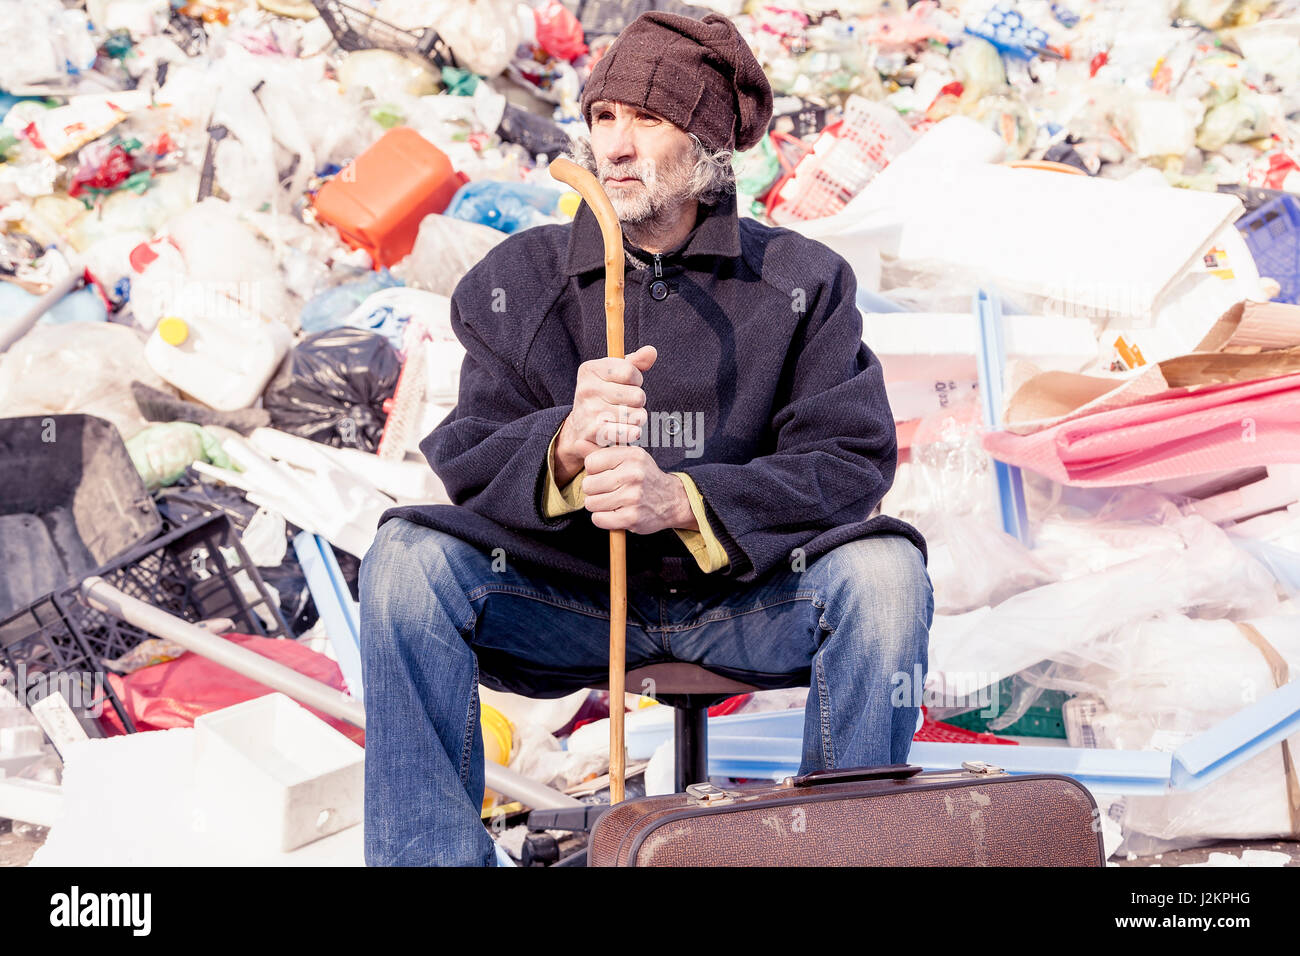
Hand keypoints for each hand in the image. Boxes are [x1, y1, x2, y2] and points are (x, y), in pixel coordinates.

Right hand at [553, 345, 656, 485]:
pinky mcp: (595, 432)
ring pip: (636, 415)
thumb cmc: (601, 396)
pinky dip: (632, 432)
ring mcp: (590, 411)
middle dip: (638, 402)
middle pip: (637, 395)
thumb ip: (635, 362)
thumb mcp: (614, 375)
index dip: (636, 380)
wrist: (578, 427)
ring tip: (626, 417)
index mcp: (591, 369)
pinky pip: (627, 432)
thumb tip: (651, 351)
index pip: (630, 371)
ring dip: (637, 418)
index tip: (629, 385)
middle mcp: (587, 389)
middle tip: (628, 404)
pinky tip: (627, 430)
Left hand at [581, 445, 695, 534]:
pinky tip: (614, 512)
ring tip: (612, 501)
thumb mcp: (628, 457)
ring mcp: (632, 497)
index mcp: (631, 455)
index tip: (605, 474)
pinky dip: (602, 518)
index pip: (591, 462)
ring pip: (591, 503)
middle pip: (588, 484)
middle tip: (608, 490)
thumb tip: (578, 443)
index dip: (593, 471)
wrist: (672, 500)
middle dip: (593, 490)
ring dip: (597, 505)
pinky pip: (598, 519)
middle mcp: (633, 474)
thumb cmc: (645, 477)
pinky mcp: (631, 518)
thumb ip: (601, 451)